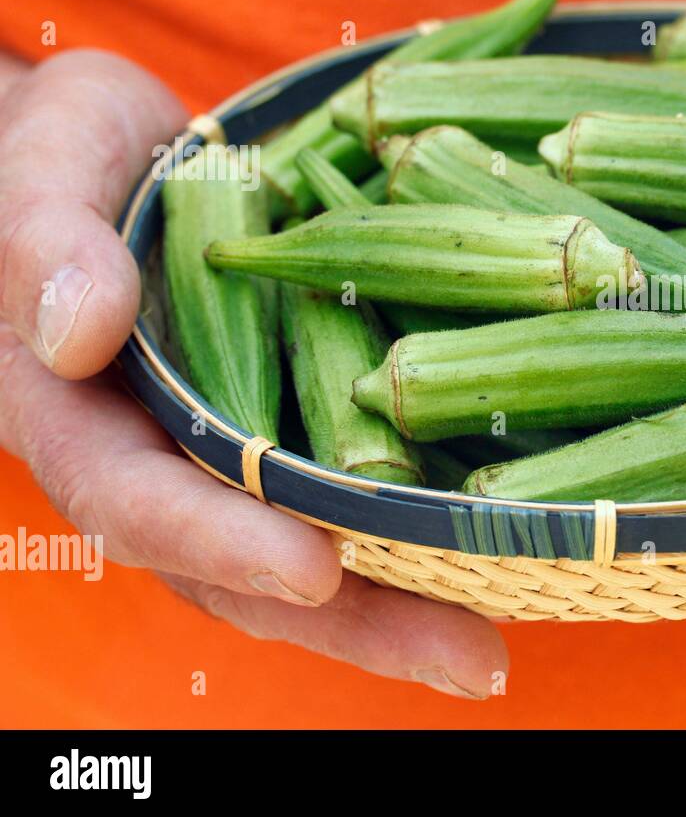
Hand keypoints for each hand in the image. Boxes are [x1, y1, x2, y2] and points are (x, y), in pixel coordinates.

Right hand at [0, 50, 506, 696]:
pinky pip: (360, 480)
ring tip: (499, 643)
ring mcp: (246, 447)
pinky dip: (424, 519)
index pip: (138, 501)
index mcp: (84, 422)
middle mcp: (171, 459)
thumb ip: (44, 244)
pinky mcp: (307, 416)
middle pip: (249, 570)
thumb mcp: (40, 175)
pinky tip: (507, 541)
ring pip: (319, 544)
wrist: (124, 155)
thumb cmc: (60, 161)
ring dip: (409, 600)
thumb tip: (78, 331)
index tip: (313, 569)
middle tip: (469, 661)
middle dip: (357, 620)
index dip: (222, 542)